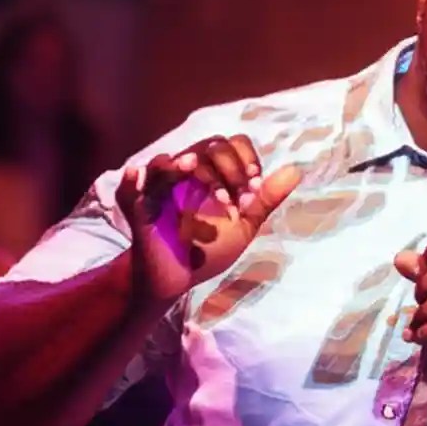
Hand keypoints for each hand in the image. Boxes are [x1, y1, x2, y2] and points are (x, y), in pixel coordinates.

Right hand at [115, 134, 300, 301]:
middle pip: (205, 148)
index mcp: (210, 175)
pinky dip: (132, 182)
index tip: (254, 187)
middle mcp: (185, 176)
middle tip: (238, 197)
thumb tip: (295, 169)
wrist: (179, 280)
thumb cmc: (209, 249)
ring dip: (186, 166)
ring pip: (168, 162)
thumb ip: (265, 199)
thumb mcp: (244, 225)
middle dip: (228, 168)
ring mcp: (161, 192)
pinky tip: (136, 173)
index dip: (245, 159)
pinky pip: (130, 193)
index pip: (228, 145)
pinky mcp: (141, 214)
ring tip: (198, 173)